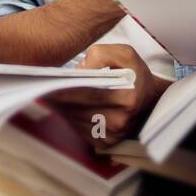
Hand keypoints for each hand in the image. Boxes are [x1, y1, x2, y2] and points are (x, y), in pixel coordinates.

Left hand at [44, 43, 170, 148]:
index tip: (50, 84)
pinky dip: (71, 118)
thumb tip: (81, 70)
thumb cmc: (134, 73)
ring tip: (53, 96)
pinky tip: (67, 106)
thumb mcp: (123, 53)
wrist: (149, 97)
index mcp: (127, 96)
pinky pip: (81, 130)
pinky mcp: (107, 142)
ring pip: (77, 121)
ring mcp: (114, 134)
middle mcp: (121, 120)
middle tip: (45, 88)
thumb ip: (101, 55)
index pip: (89, 94)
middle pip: (79, 109)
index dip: (67, 89)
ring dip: (63, 109)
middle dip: (60, 99)